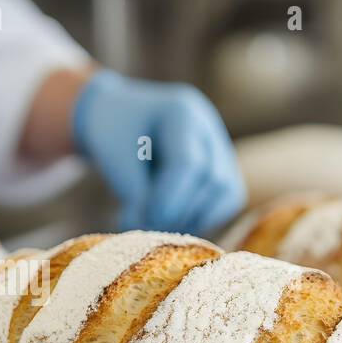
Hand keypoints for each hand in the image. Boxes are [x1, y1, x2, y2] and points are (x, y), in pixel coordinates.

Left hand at [73, 70, 245, 233]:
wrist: (117, 117)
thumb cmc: (112, 134)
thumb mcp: (115, 159)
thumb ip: (136, 193)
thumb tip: (149, 229)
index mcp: (182, 113)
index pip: (187, 163)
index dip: (168, 200)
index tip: (144, 220)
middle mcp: (208, 128)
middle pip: (214, 179)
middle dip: (181, 211)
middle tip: (149, 226)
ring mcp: (220, 148)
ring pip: (229, 193)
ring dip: (195, 219)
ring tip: (160, 225)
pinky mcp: (224, 169)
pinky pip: (228, 201)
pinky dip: (203, 219)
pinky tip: (173, 222)